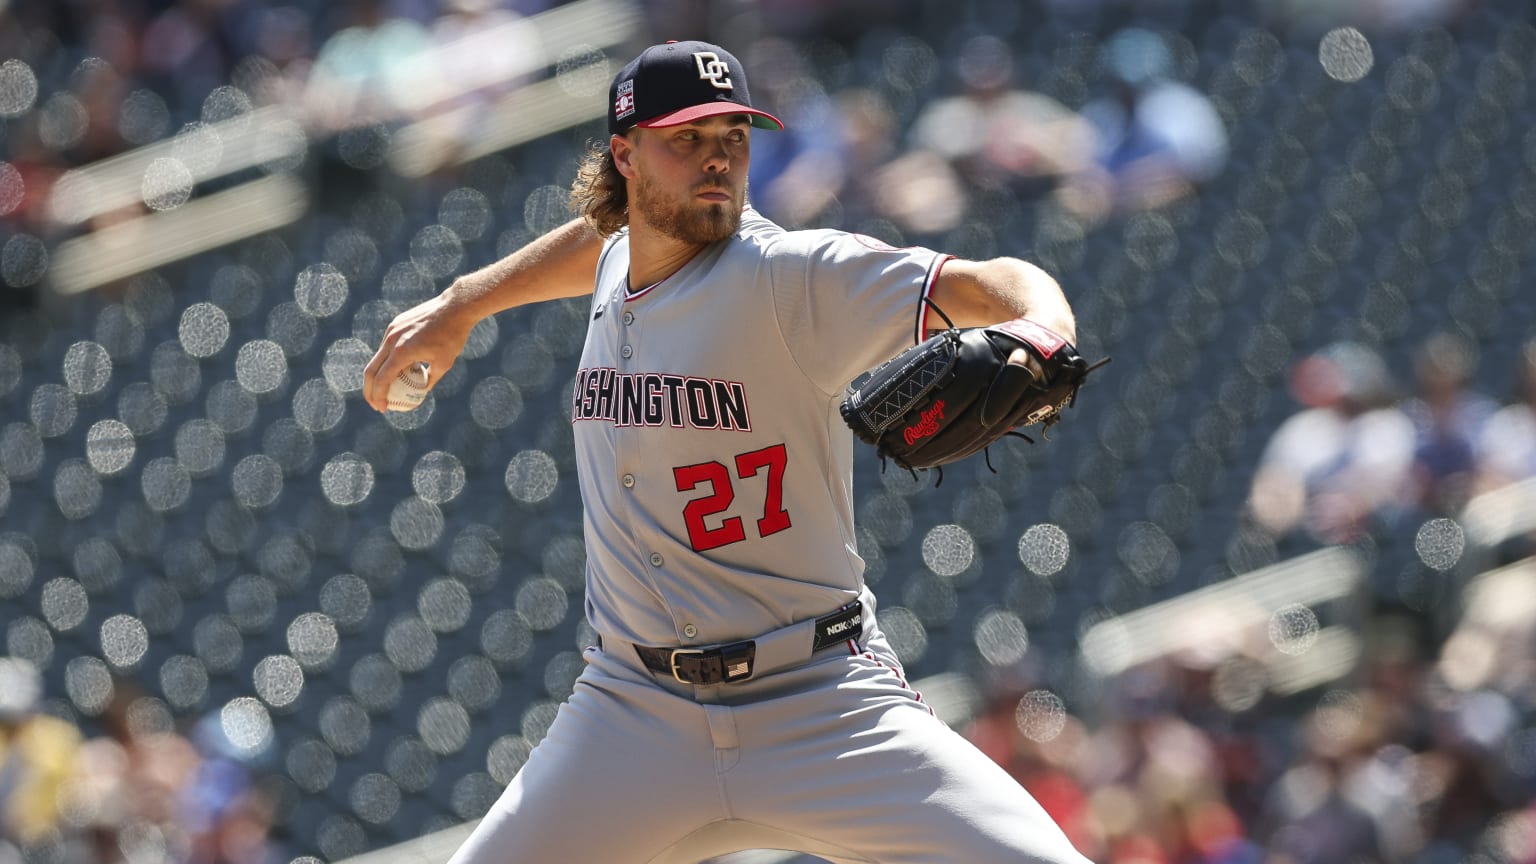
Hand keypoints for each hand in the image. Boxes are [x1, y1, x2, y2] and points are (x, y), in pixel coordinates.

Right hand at [362, 294, 473, 412]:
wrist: (454, 307)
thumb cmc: (452, 337)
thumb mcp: (444, 364)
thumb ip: (430, 379)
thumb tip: (421, 392)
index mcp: (402, 352)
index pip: (382, 379)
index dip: (379, 397)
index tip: (383, 409)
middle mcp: (392, 340)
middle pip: (371, 370)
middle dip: (370, 390)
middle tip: (376, 404)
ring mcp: (391, 330)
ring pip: (378, 357)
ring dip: (378, 375)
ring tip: (386, 389)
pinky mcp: (395, 324)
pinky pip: (387, 346)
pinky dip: (388, 360)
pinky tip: (399, 368)